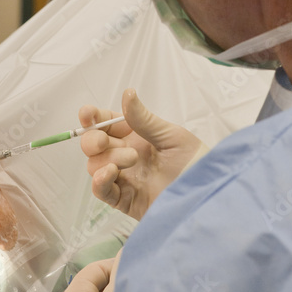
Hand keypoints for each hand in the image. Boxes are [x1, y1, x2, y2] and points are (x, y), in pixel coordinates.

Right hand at [79, 88, 206, 220]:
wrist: (204, 191)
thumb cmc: (193, 161)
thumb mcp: (170, 135)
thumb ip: (144, 119)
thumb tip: (127, 93)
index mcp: (133, 135)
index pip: (104, 123)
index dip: (92, 118)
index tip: (87, 115)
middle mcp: (124, 154)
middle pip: (92, 144)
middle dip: (93, 140)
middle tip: (105, 141)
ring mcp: (123, 177)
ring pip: (95, 165)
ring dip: (108, 159)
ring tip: (131, 160)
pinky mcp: (124, 199)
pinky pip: (101, 190)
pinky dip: (100, 181)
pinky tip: (110, 172)